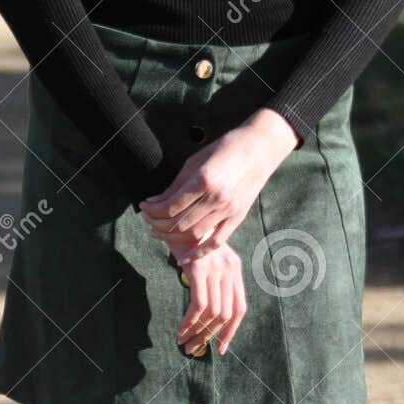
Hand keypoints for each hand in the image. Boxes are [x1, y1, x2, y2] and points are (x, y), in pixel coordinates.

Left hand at [139, 108, 298, 260]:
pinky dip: (199, 251)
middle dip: (158, 224)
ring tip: (160, 232)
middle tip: (148, 220)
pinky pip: (217, 241)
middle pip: (179, 223)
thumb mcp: (196, 160)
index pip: (171, 206)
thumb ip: (177, 184)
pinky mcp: (238, 217)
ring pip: (195, 235)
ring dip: (173, 237)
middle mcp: (216, 198)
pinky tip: (185, 254)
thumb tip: (155, 200)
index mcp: (203, 180)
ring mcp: (229, 210)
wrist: (259, 148)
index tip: (144, 206)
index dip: (153, 210)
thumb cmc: (225, 148)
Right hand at [175, 243, 246, 354]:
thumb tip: (205, 317)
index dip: (230, 331)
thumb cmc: (186, 240)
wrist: (174, 216)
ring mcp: (215, 268)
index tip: (219, 348)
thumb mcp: (206, 260)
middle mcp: (229, 268)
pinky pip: (198, 306)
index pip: (239, 308)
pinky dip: (189, 323)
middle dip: (210, 337)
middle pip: (226, 315)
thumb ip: (211, 282)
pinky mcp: (198, 269)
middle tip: (194, 349)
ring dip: (198, 333)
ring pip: (213, 314)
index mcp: (234, 268)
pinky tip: (180, 330)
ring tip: (184, 343)